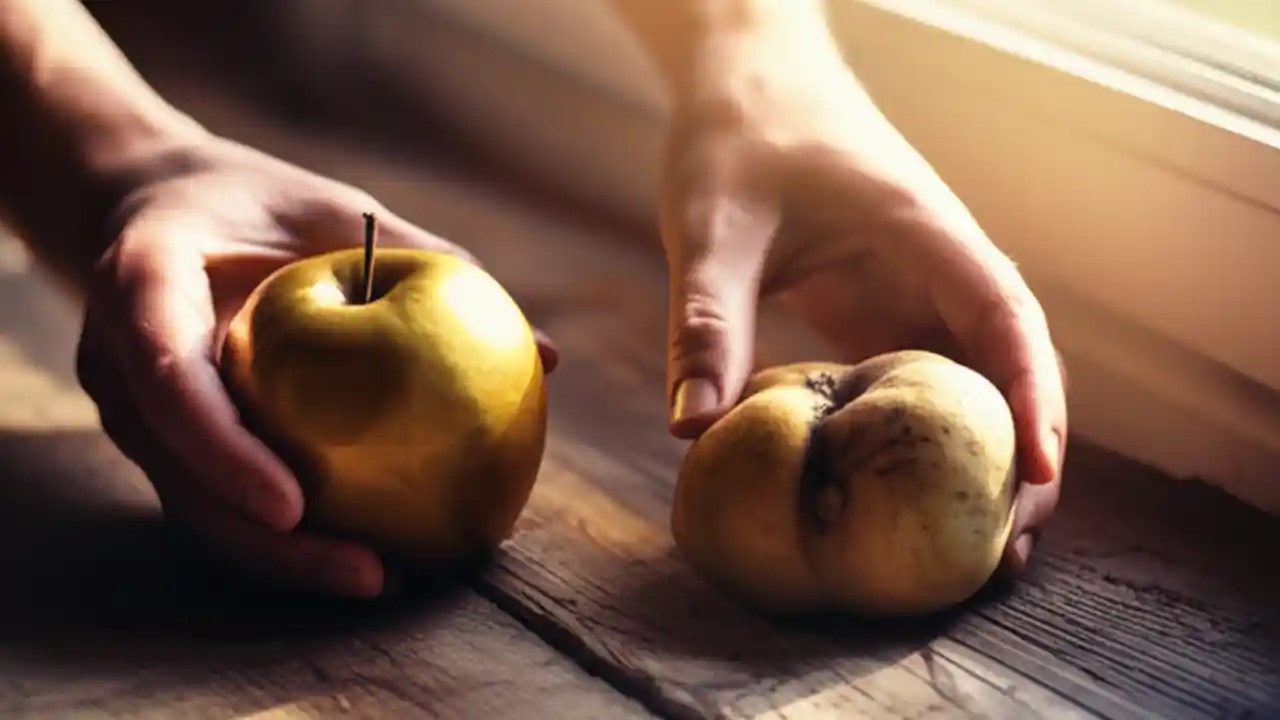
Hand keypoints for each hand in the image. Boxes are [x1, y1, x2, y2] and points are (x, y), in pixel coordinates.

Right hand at [74, 135, 557, 596]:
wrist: (152, 206)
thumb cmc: (259, 200)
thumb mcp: (339, 210)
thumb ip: (429, 264)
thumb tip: (549, 355)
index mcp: (141, 283)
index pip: (169, 375)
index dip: (222, 447)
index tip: (294, 505)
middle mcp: (119, 359)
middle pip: (182, 472)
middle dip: (268, 541)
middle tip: (369, 574)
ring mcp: (133, 407)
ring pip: (197, 504)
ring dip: (281, 558)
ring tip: (379, 581)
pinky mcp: (162, 439)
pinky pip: (219, 495)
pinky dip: (283, 533)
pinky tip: (360, 553)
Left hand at [659, 57, 1066, 573]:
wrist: (745, 78)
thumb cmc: (739, 135)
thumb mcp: (712, 228)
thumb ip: (706, 322)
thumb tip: (692, 430)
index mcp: (922, 232)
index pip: (1003, 316)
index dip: (1031, 397)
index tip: (1035, 476)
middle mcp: (938, 265)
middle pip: (1012, 365)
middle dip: (1026, 453)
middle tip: (1006, 550)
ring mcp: (917, 287)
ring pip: (976, 379)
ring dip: (986, 457)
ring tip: (981, 552)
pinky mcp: (885, 307)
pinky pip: (924, 378)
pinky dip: (932, 438)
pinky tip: (913, 497)